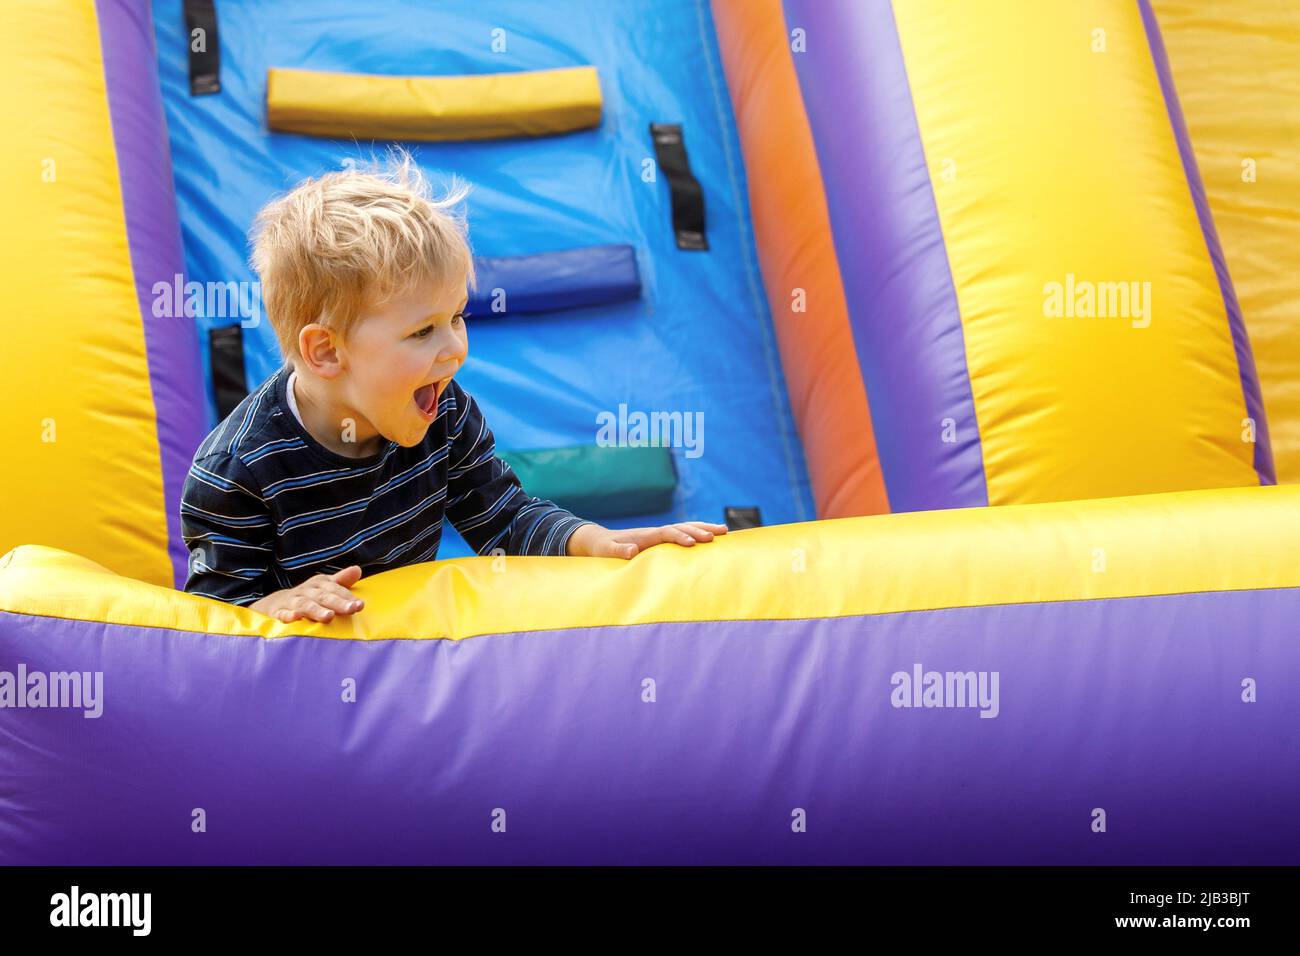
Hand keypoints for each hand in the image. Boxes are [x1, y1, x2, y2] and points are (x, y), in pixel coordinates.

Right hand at [250, 565, 365, 622]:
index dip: (347, 597)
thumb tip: (358, 570)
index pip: (335, 589)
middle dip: (337, 603)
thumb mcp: (324, 587)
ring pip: (305, 605)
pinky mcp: (278, 612)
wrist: (277, 603)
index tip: (360, 605)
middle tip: (351, 609)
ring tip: (329, 616)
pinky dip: (288, 615)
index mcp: (319, 584)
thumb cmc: (309, 596)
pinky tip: (295, 618)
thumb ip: (341, 581)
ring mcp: (292, 601)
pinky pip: (282, 613)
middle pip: (323, 596)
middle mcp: (306, 591)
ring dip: (317, 610)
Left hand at [566, 521, 727, 558]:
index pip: (666, 533)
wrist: (598, 541)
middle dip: (700, 529)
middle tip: (718, 534)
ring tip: (724, 530)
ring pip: (685, 527)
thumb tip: (633, 550)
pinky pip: (682, 534)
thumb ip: (618, 551)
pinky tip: (711, 537)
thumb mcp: (605, 552)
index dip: (680, 536)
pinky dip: (697, 532)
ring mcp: (658, 534)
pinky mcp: (661, 539)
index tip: (693, 543)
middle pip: (681, 526)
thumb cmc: (602, 549)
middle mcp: (654, 532)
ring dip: (703, 528)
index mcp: (644, 536)